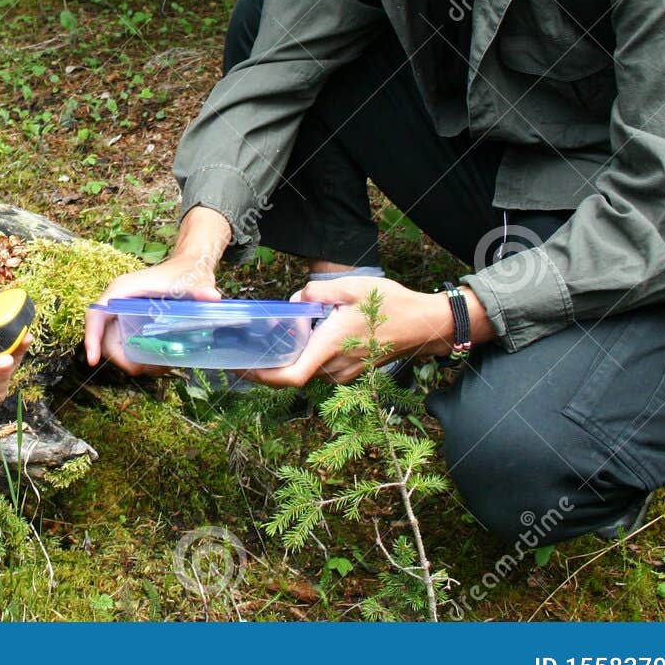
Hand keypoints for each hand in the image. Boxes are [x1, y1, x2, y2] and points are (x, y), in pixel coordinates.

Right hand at [83, 253, 223, 375]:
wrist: (188, 266)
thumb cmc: (187, 272)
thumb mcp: (195, 282)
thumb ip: (201, 290)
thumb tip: (212, 297)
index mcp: (123, 290)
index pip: (97, 314)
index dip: (92, 337)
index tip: (92, 361)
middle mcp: (116, 299)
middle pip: (104, 336)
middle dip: (119, 358)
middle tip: (143, 369)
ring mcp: (120, 309)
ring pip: (112, 342)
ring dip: (127, 358)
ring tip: (154, 365)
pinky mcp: (127, 317)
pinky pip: (121, 340)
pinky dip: (132, 353)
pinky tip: (152, 359)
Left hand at [238, 276, 452, 387]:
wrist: (426, 325)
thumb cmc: (392, 305)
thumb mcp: (352, 287)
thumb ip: (317, 292)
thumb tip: (295, 299)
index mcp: (332, 347)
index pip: (290, 376)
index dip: (260, 377)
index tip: (238, 367)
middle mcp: (335, 368)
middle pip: (291, 374)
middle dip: (266, 364)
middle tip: (241, 346)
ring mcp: (344, 374)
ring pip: (305, 371)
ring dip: (285, 359)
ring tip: (264, 339)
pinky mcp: (350, 372)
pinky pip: (318, 369)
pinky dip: (303, 357)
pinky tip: (295, 338)